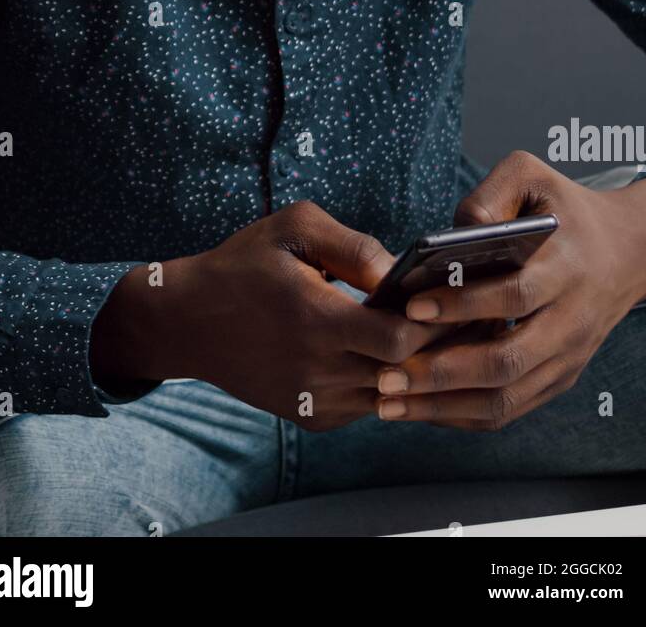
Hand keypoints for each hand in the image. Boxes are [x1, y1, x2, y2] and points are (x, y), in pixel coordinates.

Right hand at [102, 201, 464, 431]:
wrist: (188, 320)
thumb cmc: (244, 263)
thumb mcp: (295, 229)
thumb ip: (354, 247)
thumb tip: (402, 272)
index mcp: (315, 320)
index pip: (398, 341)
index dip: (429, 320)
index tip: (441, 295)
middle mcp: (316, 371)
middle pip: (402, 372)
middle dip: (433, 343)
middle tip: (457, 313)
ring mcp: (314, 400)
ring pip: (390, 394)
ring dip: (411, 367)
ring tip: (431, 330)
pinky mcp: (311, 416)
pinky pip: (367, 405)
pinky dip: (384, 381)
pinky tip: (391, 350)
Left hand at [374, 151, 645, 429]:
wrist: (627, 251)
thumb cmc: (565, 209)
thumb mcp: (532, 177)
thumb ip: (489, 195)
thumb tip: (450, 234)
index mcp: (565, 268)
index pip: (513, 295)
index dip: (463, 304)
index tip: (412, 307)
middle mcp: (571, 321)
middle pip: (505, 362)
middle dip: (441, 372)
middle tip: (386, 374)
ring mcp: (566, 358)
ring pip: (504, 397)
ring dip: (443, 406)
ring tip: (389, 402)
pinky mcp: (558, 379)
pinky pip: (509, 409)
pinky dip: (462, 415)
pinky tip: (419, 409)